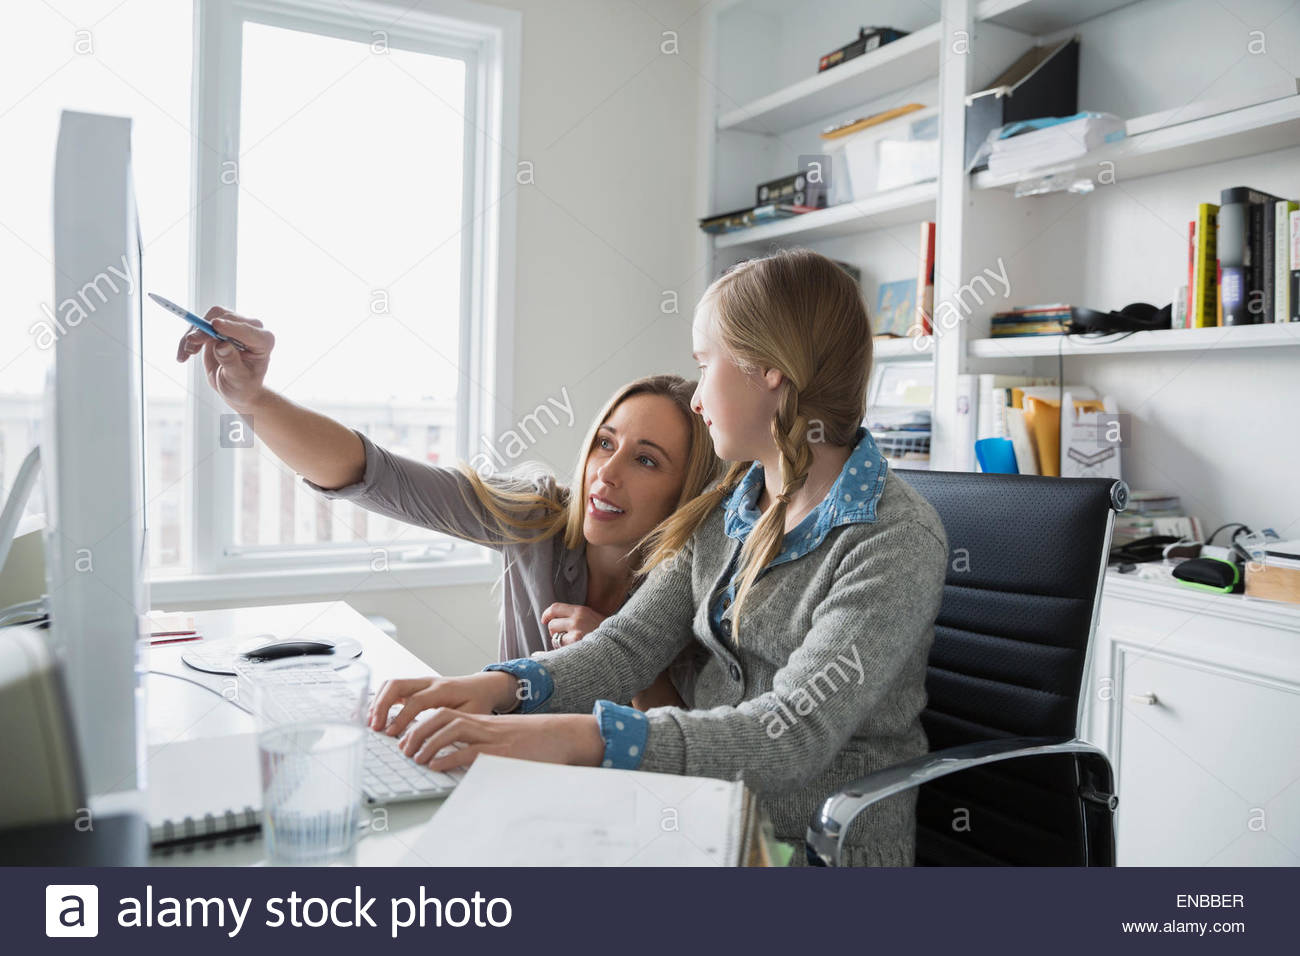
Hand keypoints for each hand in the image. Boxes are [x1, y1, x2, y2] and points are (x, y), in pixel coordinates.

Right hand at [176, 307, 273, 412]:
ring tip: (187, 353)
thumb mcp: (238, 380)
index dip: (231, 326)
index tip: (215, 325)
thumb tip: (221, 345)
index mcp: (264, 340)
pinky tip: (183, 356)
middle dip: (205, 331)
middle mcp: (252, 328)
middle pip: (225, 318)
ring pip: (210, 317)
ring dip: (194, 334)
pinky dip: (188, 338)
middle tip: (190, 345)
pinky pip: (200, 325)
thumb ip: (231, 362)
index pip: (247, 329)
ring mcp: (235, 325)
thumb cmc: (243, 386)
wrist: (237, 389)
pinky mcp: (219, 327)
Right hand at [367, 672, 517, 734]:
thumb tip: (436, 744)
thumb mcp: (473, 715)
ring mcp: (421, 682)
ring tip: (371, 722)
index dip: (401, 717)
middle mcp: (429, 682)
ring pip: (392, 684)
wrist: (483, 686)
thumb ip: (455, 726)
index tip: (391, 733)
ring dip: (378, 701)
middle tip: (374, 727)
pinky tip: (376, 716)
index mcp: (443, 689)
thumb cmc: (479, 702)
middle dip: (382, 705)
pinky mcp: (416, 686)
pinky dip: (382, 699)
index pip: (416, 701)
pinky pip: (394, 688)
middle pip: (398, 685)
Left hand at [397, 711, 604, 770]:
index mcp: (483, 721)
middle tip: (404, 748)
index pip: (446, 712)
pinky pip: (469, 751)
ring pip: (451, 729)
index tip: (408, 737)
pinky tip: (437, 766)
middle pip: (443, 716)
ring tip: (416, 758)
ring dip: (428, 743)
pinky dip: (448, 758)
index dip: (423, 723)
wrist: (566, 735)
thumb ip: (484, 744)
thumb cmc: (538, 740)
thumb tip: (462, 759)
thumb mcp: (506, 739)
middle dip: (418, 731)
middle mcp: (484, 724)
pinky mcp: (502, 751)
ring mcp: (493, 736)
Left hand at [540, 602, 606, 648]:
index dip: (547, 614)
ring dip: (560, 644)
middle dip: (555, 632)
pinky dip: (563, 652)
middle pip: (552, 624)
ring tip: (573, 646)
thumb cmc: (606, 634)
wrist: (620, 643)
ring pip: (555, 638)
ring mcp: (576, 632)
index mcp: (581, 610)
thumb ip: (576, 617)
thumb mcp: (592, 618)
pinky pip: (560, 649)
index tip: (545, 620)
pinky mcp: (576, 645)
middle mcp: (577, 619)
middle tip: (564, 638)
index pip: (555, 608)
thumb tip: (555, 620)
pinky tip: (573, 652)